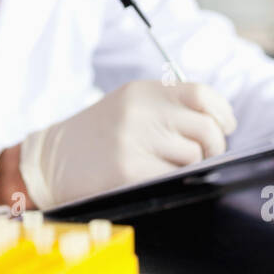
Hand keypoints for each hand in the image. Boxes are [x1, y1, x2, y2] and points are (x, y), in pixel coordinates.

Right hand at [18, 80, 237, 208]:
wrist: (49, 162)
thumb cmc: (95, 138)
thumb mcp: (128, 107)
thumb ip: (167, 108)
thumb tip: (217, 124)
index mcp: (143, 92)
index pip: (202, 95)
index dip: (222, 113)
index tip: (225, 127)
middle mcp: (141, 112)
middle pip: (206, 129)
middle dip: (213, 147)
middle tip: (202, 155)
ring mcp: (135, 141)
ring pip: (193, 156)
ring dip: (189, 166)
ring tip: (166, 166)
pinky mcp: (130, 171)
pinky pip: (174, 178)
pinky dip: (172, 181)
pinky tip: (153, 178)